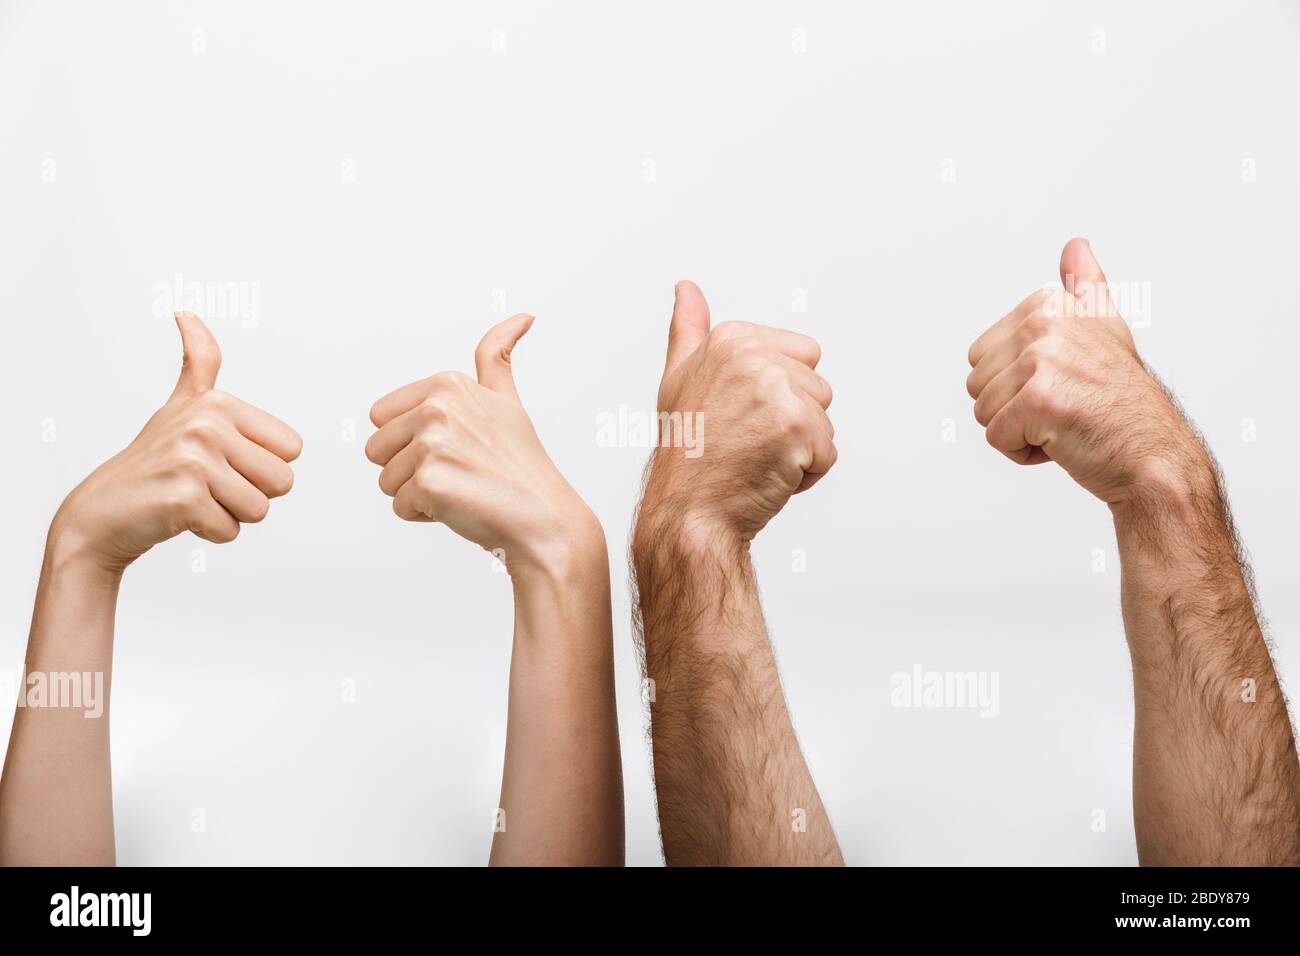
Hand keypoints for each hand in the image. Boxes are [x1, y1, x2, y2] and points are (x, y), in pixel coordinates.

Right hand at [50, 312, 302, 573]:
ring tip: (193, 499)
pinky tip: (178, 517)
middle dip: (250, 494)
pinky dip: (210, 533)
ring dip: (229, 514)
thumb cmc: (152, 463)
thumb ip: (198, 362)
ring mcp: (193, 459)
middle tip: (207, 485)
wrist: (100, 514)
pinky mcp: (184, 498)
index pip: (292, 450)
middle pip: (282, 481)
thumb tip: (186, 312)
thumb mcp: (180, 405)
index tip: (223, 462)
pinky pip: (231, 530)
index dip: (262, 467)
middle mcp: (206, 424)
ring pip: (259, 509)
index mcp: (219, 402)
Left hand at [365, 313, 599, 574]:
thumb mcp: (507, 399)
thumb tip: (522, 317)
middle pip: (377, 450)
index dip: (412, 441)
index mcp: (446, 384)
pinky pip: (400, 506)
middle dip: (410, 469)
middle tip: (459, 472)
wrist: (544, 517)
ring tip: (461, 489)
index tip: (456, 446)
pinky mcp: (429, 482)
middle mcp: (437, 408)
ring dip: (418, 494)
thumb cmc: (522, 465)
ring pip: (387, 480)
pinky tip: (462, 507)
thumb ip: (497, 356)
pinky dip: (427, 515)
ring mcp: (432, 444)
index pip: (382, 418)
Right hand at [639, 281, 834, 544]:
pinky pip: (828, 453)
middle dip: (793, 422)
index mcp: (733, 337)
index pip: (803, 355)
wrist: (687, 511)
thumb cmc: (686, 451)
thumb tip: (687, 288)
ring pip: (825, 420)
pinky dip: (806, 474)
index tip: (738, 413)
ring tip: (755, 458)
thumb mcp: (680, 377)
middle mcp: (754, 356)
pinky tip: (766, 476)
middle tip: (746, 441)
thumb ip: (690, 329)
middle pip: (818, 387)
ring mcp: (776, 390)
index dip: (779, 393)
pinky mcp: (796, 428)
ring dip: (800, 449)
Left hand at [965, 239, 1205, 506]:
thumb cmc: (1123, 400)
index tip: (1064, 383)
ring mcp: (1042, 360)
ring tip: (1064, 425)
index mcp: (1048, 305)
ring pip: (983, 411)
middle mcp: (1044, 324)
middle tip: (1063, 409)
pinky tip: (1063, 444)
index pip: (983, 356)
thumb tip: (1075, 244)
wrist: (1154, 455)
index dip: (1016, 383)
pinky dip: (1022, 452)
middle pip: (977, 383)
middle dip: (1011, 408)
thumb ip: (1084, 285)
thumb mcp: (1105, 327)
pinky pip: (996, 437)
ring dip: (1018, 431)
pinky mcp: (1039, 400)